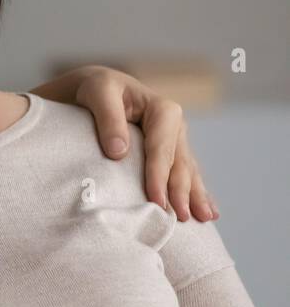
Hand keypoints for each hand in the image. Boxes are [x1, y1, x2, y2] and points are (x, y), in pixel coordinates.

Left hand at [32, 66, 216, 221]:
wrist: (100, 88)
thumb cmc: (98, 89)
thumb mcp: (98, 93)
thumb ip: (108, 119)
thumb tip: (119, 152)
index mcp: (163, 109)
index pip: (161, 148)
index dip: (159, 176)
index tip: (156, 201)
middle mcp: (175, 126)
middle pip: (179, 163)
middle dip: (182, 192)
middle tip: (180, 218)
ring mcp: (175, 140)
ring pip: (188, 171)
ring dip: (196, 196)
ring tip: (204, 219)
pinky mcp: (170, 151)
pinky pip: (186, 174)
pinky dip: (196, 192)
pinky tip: (207, 211)